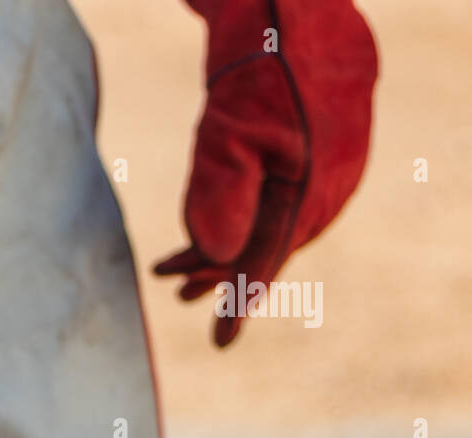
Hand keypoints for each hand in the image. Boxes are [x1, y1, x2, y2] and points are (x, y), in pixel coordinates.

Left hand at [155, 0, 377, 345]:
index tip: (220, 341)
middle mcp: (326, 189)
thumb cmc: (263, 66)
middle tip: (174, 288)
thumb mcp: (231, 131)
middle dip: (220, 271)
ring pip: (271, 225)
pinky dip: (245, 216)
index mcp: (310, 193)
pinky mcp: (317, 151)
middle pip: (267, 249)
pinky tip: (217, 224)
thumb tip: (217, 254)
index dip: (239, 300)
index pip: (268, 261)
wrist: (299, 7)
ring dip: (226, 247)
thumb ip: (223, 193)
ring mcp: (328, 170)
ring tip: (181, 269)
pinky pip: (279, 199)